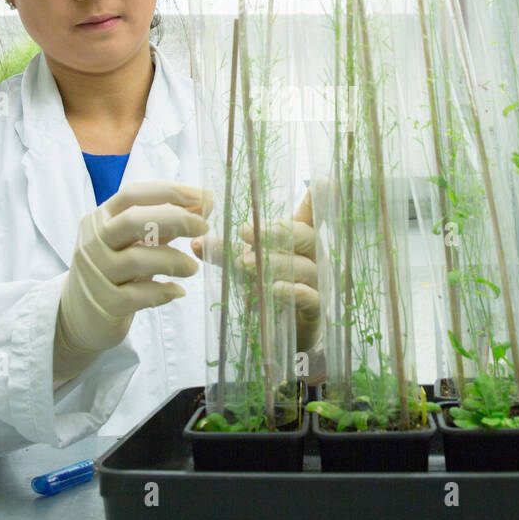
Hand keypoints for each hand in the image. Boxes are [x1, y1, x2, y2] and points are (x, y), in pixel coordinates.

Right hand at [55, 180, 213, 380]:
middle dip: (175, 219)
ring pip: (137, 259)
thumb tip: (203, 205)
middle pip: (133, 221)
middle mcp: (94, 241)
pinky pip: (138, 295)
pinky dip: (163, 292)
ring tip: (192, 267)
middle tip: (204, 226)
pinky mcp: (104, 303)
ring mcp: (97, 273)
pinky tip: (178, 291)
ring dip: (174, 260)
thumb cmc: (115, 271)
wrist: (81, 316)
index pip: (132, 195)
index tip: (203, 196)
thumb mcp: (134, 242)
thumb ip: (163, 224)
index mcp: (100, 219)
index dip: (170, 192)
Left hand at [191, 189, 321, 374]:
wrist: (285, 338)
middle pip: (304, 235)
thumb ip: (227, 254)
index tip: (321, 181)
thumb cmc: (269, 293)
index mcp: (301, 241)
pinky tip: (272, 289)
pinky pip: (309, 297)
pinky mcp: (317, 311)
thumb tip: (198, 241)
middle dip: (275, 231)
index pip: (314, 213)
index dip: (320, 197)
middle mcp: (315, 258)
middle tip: (243, 231)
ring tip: (244, 263)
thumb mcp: (248, 269)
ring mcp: (319, 284)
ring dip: (274, 263)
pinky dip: (291, 292)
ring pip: (303, 266)